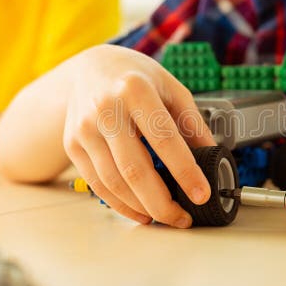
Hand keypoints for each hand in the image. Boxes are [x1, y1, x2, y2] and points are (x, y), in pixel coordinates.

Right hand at [63, 45, 215, 227]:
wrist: (90, 68)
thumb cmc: (135, 77)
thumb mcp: (172, 88)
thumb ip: (192, 123)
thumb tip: (212, 157)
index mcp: (135, 90)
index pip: (165, 140)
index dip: (185, 171)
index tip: (201, 193)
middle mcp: (105, 109)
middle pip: (134, 169)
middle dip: (161, 202)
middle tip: (183, 218)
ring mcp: (85, 129)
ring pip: (114, 182)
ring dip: (142, 207)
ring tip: (165, 216)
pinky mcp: (73, 145)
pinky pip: (97, 184)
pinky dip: (121, 204)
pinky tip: (140, 211)